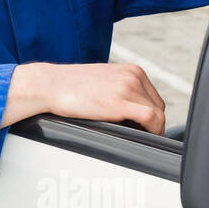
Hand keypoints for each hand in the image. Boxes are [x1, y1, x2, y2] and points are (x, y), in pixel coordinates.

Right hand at [3, 61, 165, 135]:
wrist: (50, 85)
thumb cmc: (71, 87)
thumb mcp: (103, 81)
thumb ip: (121, 90)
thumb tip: (131, 111)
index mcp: (131, 70)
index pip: (154, 97)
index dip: (151, 114)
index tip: (142, 126)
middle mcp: (133, 76)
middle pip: (158, 106)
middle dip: (151, 122)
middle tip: (137, 134)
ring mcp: (128, 87)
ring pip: (158, 114)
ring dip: (151, 129)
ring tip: (136, 137)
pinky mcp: (121, 102)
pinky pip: (153, 119)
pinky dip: (153, 131)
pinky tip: (141, 136)